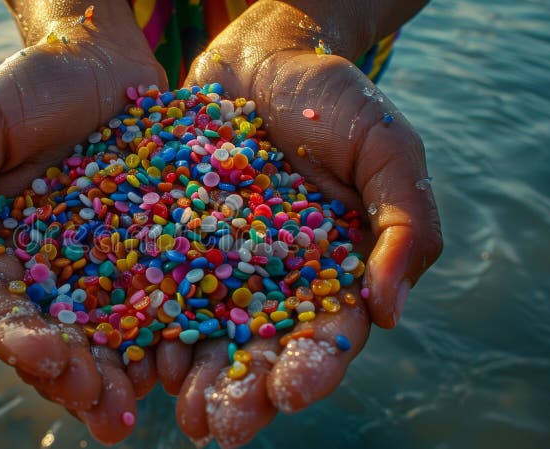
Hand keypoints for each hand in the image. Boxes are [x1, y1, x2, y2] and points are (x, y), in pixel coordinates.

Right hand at [0, 3, 167, 442]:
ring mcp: (109, 267)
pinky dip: (168, 337)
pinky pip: (164, 301)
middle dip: (75, 380)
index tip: (46, 357)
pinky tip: (181, 365)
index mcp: (5, 254)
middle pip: (60, 341)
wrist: (101, 55)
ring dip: (120, 378)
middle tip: (100, 410)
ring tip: (135, 410)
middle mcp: (56, 272)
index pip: (5, 314)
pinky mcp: (158, 252)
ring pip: (112, 336)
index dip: (21, 343)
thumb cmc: (32, 87)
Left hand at [159, 2, 441, 446]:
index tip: (294, 390)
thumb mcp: (388, 150)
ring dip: (197, 377)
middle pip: (261, 350)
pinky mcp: (175, 242)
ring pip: (208, 334)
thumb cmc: (335, 99)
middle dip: (246, 392)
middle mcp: (273, 282)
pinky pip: (163, 289)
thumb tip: (388, 312)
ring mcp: (221, 265)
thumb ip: (403, 226)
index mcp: (331, 273)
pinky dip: (155, 324)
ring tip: (182, 411)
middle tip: (224, 427)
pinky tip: (145, 354)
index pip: (326, 335)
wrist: (262, 55)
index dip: (312, 367)